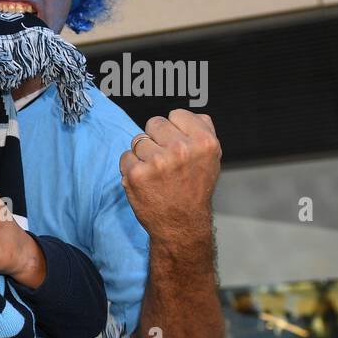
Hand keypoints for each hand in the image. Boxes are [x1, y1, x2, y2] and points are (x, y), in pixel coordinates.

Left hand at [119, 110, 220, 243]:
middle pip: (154, 123)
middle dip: (156, 138)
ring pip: (138, 140)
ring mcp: (157, 162)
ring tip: (155, 172)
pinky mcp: (136, 174)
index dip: (174, 128)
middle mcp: (181, 150)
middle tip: (164, 159)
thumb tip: (190, 114)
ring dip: (143, 154)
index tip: (175, 142)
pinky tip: (144, 179)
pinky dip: (130, 167)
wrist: (181, 223)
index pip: (176, 114)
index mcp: (204, 142)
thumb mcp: (212, 158)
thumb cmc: (194, 190)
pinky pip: (125, 156)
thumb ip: (202, 132)